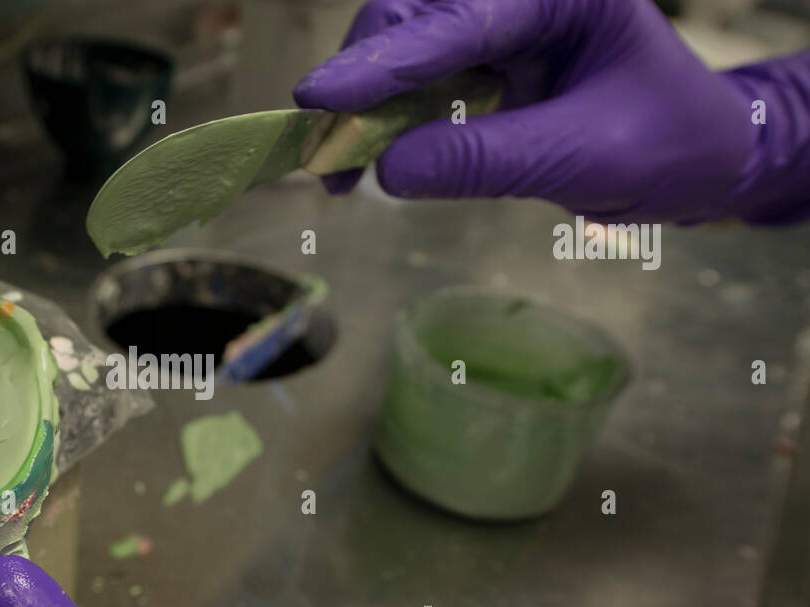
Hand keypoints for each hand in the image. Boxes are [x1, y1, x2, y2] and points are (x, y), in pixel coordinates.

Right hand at [294, 0, 809, 223]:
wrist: (703, 155)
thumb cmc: (666, 145)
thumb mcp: (583, 157)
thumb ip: (487, 159)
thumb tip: (388, 172)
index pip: (458, 21)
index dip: (383, 65)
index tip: (320, 99)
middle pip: (411, 17)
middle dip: (361, 80)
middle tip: (324, 150)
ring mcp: (498, 24)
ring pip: (401, 45)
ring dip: (363, 105)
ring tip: (338, 169)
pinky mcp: (482, 59)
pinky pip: (415, 80)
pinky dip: (383, 120)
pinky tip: (366, 160)